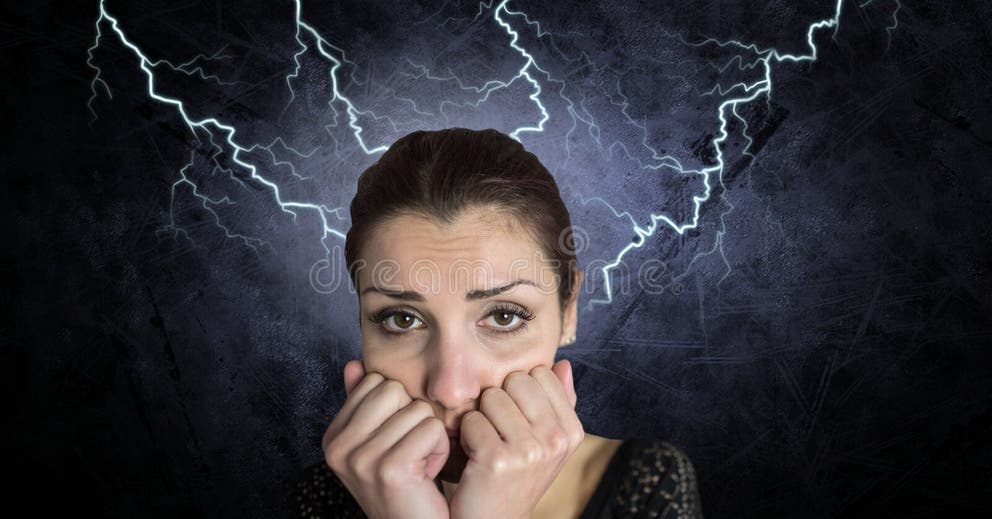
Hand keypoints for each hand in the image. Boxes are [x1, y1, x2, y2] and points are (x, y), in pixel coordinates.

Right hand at [322, 360, 450, 518]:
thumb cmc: (404, 487)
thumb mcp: (378, 443)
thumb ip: (364, 404)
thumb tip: (354, 365)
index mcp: (333, 437)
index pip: (373, 381)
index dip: (396, 406)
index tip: (395, 441)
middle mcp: (338, 447)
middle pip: (393, 389)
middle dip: (413, 416)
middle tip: (411, 452)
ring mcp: (361, 459)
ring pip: (417, 409)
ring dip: (430, 436)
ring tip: (420, 465)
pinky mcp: (389, 469)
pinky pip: (431, 429)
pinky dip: (440, 449)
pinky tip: (428, 473)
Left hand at [448, 359, 583, 518]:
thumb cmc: (515, 477)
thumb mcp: (545, 442)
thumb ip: (557, 402)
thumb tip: (563, 364)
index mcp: (571, 431)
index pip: (541, 373)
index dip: (520, 393)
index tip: (518, 422)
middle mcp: (555, 440)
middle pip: (516, 380)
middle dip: (500, 401)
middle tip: (499, 433)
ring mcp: (529, 451)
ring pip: (492, 396)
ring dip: (481, 418)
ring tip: (486, 445)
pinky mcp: (498, 460)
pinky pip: (472, 419)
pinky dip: (465, 436)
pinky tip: (474, 458)